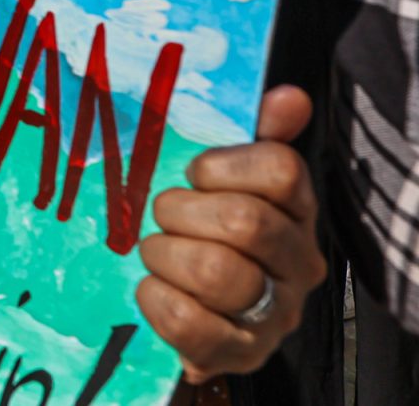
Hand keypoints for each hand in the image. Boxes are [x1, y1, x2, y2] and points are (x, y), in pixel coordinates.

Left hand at [137, 86, 326, 382]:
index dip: (222, 166)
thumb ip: (256, 133)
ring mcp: (273, 313)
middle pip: (244, 221)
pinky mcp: (239, 353)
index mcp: (296, 210)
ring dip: (164, 255)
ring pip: (216, 271)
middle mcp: (297, 263)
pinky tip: (153, 290)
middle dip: (180, 212)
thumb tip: (290, 96)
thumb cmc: (202, 229)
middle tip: (162, 215)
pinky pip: (188, 321)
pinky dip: (156, 299)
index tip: (194, 173)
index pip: (282, 170)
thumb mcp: (223, 177)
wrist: (194, 313)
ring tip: (155, 254)